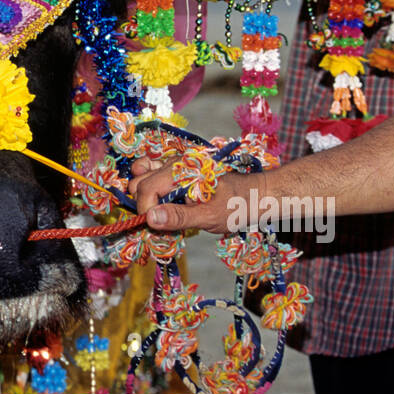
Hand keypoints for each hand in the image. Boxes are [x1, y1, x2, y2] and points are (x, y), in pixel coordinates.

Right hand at [128, 157, 243, 233]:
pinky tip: (164, 205)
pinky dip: (150, 192)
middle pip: (139, 182)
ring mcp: (174, 166)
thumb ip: (178, 217)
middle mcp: (174, 164)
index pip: (145, 189)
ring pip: (142, 178)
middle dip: (145, 206)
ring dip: (146, 199)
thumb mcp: (209, 216)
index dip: (146, 211)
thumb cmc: (236, 205)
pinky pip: (151, 176)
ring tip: (165, 214)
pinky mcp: (175, 172)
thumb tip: (149, 218)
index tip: (156, 229)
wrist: (254, 196)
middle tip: (163, 224)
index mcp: (181, 171)